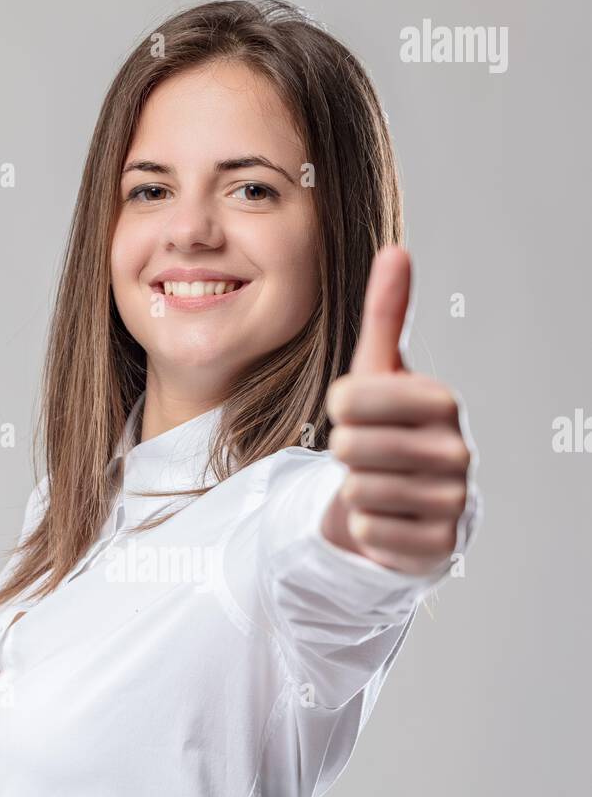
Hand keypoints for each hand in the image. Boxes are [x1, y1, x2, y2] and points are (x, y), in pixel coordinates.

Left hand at [321, 246, 469, 574]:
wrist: (414, 502)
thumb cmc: (391, 427)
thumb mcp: (381, 373)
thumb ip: (386, 315)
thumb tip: (395, 250)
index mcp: (442, 401)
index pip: (350, 398)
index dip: (339, 407)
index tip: (354, 411)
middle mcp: (456, 451)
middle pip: (350, 447)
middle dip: (346, 452)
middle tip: (366, 454)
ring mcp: (451, 502)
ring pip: (356, 492)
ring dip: (354, 490)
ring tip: (377, 482)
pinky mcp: (437, 547)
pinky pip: (367, 532)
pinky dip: (364, 526)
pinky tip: (386, 516)